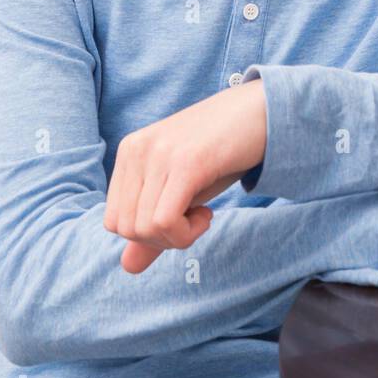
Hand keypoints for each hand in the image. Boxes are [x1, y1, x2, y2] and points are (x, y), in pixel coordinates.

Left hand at [103, 80, 266, 273]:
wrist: (263, 110)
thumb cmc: (224, 149)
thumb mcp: (182, 187)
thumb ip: (154, 224)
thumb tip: (128, 267)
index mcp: (130, 150)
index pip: (114, 220)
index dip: (147, 234)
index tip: (181, 217)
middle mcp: (137, 149)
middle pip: (126, 228)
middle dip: (162, 239)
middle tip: (194, 219)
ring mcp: (160, 154)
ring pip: (144, 229)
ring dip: (178, 237)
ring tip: (203, 214)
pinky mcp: (186, 163)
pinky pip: (165, 222)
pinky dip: (187, 234)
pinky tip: (208, 214)